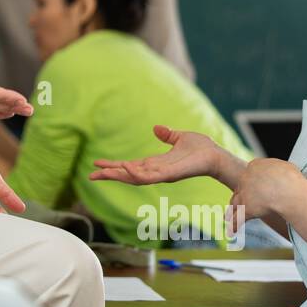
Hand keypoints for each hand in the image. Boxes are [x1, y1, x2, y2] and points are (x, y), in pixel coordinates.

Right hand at [91, 124, 229, 185]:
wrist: (215, 155)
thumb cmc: (201, 148)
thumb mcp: (179, 138)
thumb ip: (167, 135)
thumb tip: (156, 128)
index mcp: (155, 163)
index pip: (129, 166)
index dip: (114, 166)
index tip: (98, 164)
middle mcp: (155, 171)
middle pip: (127, 175)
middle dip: (109, 175)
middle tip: (91, 175)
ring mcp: (161, 174)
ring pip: (134, 177)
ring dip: (118, 175)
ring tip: (101, 173)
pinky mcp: (169, 175)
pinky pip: (149, 177)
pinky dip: (136, 173)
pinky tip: (125, 167)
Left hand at [226, 158, 302, 234]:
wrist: (288, 190)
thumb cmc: (291, 178)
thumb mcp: (285, 167)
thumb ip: (280, 169)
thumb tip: (284, 172)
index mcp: (255, 166)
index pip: (250, 174)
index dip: (251, 182)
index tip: (253, 188)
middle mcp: (246, 179)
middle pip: (240, 188)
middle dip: (239, 196)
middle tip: (235, 203)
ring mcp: (245, 194)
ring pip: (235, 202)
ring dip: (232, 211)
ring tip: (227, 217)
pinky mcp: (246, 208)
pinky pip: (238, 219)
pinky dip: (235, 226)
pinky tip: (232, 232)